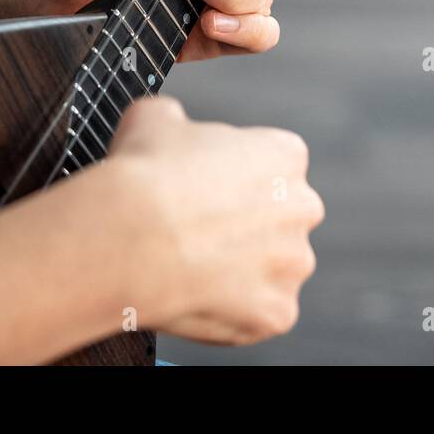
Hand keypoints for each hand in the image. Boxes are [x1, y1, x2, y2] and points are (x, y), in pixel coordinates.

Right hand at [109, 96, 323, 343]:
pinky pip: (260, 316)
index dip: (233, 180)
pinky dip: (233, 312)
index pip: (272, 166)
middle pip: (280, 220)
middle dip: (247, 228)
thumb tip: (170, 125)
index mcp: (285, 154)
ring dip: (242, 272)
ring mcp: (294, 265)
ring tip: (190, 269)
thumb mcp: (155, 117)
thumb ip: (179, 122)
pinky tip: (196, 298)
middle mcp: (303, 207)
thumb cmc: (143, 173)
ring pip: (272, 270)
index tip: (204, 191)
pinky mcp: (278, 314)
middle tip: (197, 233)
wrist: (130, 237)